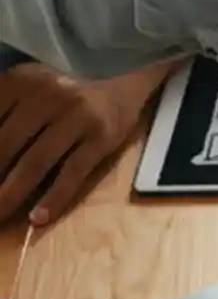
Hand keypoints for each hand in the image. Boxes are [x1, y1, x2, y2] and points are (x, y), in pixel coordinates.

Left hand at [0, 63, 169, 224]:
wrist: (124, 88)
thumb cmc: (65, 95)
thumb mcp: (27, 90)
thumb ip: (4, 112)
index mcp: (21, 80)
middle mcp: (47, 95)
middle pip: (6, 145)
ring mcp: (77, 117)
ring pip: (36, 163)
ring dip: (11, 194)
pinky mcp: (101, 138)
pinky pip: (73, 173)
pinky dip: (54, 198)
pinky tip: (39, 217)